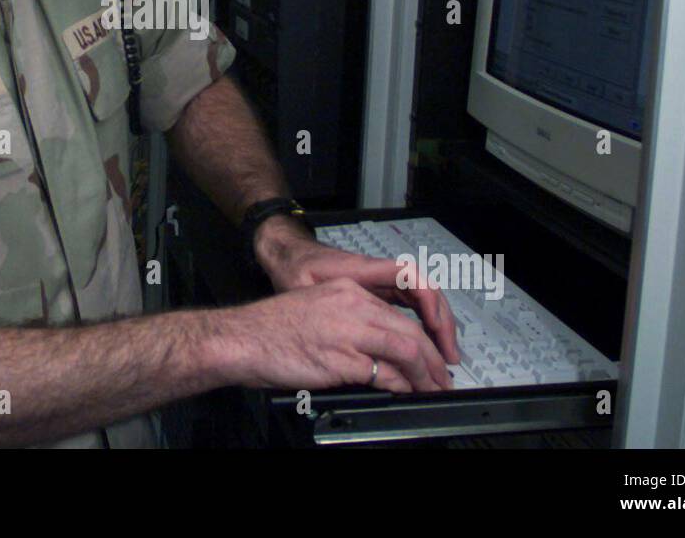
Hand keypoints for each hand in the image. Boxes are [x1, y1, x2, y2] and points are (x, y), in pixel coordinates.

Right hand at [216, 278, 454, 392]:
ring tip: (433, 388)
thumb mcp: (317, 312)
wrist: (242, 338)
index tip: (431, 354)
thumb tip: (376, 353)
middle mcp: (352, 306)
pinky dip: (401, 385)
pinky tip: (406, 392)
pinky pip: (384, 373)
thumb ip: (349, 326)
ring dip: (425, 374)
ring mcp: (347, 331)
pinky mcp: (340, 358)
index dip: (422, 338)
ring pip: (405, 349)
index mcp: (347, 292)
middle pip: (409, 330)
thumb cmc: (271, 330)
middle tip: (443, 377)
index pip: (398, 314)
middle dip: (432, 359)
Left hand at [253, 215, 459, 365]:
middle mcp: (378, 273)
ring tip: (446, 355)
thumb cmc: (294, 268)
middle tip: (449, 354)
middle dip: (443, 321)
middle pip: (425, 290)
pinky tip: (427, 344)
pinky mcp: (378, 291)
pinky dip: (424, 323)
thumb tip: (341, 329)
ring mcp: (380, 282)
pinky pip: (411, 304)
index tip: (435, 326)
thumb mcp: (304, 287)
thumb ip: (326, 307)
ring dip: (438, 325)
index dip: (427, 300)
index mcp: (363, 269)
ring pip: (422, 299)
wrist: (287, 254)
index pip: (407, 276)